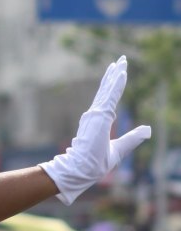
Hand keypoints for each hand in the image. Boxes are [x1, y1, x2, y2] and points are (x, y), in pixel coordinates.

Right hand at [39, 56, 151, 204]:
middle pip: (106, 91)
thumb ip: (132, 138)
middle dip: (113, 75)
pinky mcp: (100, 115)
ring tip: (120, 62)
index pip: (107, 100)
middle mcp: (95, 115)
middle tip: (119, 61)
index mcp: (98, 122)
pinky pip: (111, 95)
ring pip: (108, 90)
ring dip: (116, 75)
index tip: (116, 73)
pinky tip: (121, 72)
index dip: (112, 86)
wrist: (82, 169)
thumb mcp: (119, 148)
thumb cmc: (95, 163)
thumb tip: (148, 129)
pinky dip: (116, 83)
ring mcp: (96, 114)